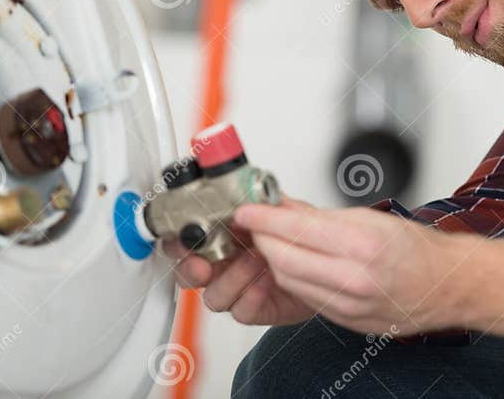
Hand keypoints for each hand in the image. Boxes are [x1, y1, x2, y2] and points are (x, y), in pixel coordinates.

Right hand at [162, 197, 316, 325]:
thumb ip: (263, 203)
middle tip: (205, 262)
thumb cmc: (300, 236)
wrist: (325, 262)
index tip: (186, 237)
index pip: (187, 241)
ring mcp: (238, 288)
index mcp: (224, 237)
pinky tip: (267, 280)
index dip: (178, 242)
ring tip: (256, 260)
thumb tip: (246, 192)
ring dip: (232, 278)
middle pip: (188, 273)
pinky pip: (241, 311)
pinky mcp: (254, 308)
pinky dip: (252, 296)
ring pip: (213, 295)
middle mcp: (225, 264)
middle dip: (192, 268)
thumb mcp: (286, 210)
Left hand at [232, 201, 462, 335]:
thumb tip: (284, 206)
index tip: (247, 210)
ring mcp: (350, 305)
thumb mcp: (369, 218)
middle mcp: (355, 278)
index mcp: (362, 244)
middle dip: (263, 239)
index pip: (295, 230)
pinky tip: (294, 265)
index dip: (263, 219)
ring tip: (272, 242)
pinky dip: (294, 280)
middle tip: (255, 224)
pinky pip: (307, 298)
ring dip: (274, 261)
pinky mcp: (346, 321)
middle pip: (285, 260)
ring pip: (290, 282)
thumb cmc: (417, 249)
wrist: (446, 285)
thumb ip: (320, 216)